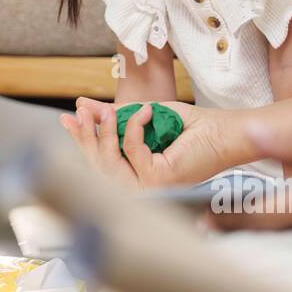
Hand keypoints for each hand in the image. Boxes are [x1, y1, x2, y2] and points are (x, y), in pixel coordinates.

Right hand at [60, 97, 255, 186]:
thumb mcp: (143, 115)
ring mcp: (150, 187)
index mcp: (135, 176)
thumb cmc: (190, 127)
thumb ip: (114, 115)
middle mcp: (140, 187)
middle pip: (98, 167)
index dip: (80, 141)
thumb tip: (83, 104)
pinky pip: (133, 152)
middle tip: (80, 111)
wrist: (223, 131)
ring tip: (105, 111)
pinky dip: (134, 128)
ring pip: (110, 165)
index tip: (68, 118)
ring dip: (103, 134)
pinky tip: (143, 111)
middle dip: (85, 137)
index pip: (98, 163)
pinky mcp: (160, 178)